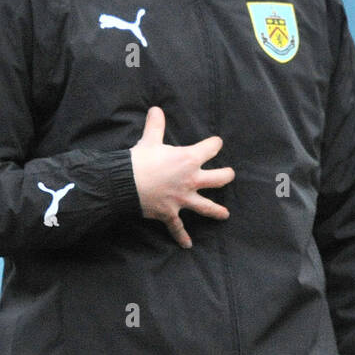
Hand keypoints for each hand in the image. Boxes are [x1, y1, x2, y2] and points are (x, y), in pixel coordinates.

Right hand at [129, 106, 233, 248]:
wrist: (124, 184)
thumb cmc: (139, 161)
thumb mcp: (149, 140)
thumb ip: (156, 126)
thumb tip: (156, 109)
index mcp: (189, 159)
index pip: (211, 148)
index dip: (215, 144)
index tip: (216, 143)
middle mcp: (191, 180)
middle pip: (218, 179)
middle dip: (226, 176)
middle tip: (230, 176)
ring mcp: (183, 198)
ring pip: (206, 205)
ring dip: (216, 211)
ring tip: (225, 215)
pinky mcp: (170, 212)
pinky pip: (178, 227)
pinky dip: (182, 237)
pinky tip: (188, 245)